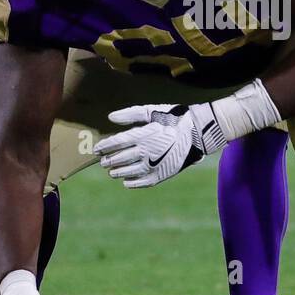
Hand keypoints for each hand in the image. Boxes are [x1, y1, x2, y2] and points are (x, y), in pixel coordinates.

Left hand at [93, 102, 227, 188]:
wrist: (197, 133)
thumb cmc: (173, 118)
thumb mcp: (152, 111)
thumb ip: (130, 114)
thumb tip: (110, 117)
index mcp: (141, 136)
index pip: (116, 143)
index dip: (104, 147)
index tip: (97, 149)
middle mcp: (144, 152)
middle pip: (119, 159)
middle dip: (108, 161)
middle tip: (103, 162)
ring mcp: (153, 165)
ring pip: (128, 172)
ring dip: (118, 172)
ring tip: (112, 172)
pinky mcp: (161, 175)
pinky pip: (142, 182)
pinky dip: (132, 183)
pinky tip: (126, 182)